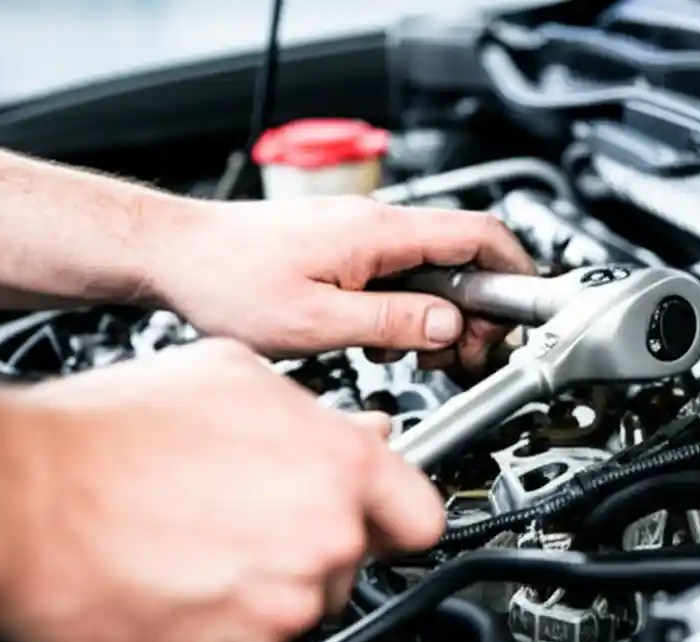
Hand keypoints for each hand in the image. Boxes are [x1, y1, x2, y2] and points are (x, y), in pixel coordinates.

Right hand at [0, 340, 442, 641]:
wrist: (21, 499)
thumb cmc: (111, 432)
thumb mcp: (232, 376)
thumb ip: (318, 413)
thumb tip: (363, 432)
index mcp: (339, 469)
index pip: (421, 516)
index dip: (396, 514)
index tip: (381, 519)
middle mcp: (323, 543)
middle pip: (353, 563)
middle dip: (312, 543)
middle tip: (247, 517)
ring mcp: (279, 612)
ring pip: (299, 609)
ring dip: (263, 586)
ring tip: (196, 542)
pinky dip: (217, 630)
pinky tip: (175, 584)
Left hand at [146, 197, 535, 369]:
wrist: (173, 254)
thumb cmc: (226, 280)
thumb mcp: (316, 321)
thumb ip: (392, 323)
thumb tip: (448, 327)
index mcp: (381, 233)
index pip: (479, 234)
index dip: (515, 270)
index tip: (526, 310)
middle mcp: (376, 224)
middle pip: (462, 258)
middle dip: (475, 311)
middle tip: (462, 358)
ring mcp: (360, 233)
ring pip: (430, 270)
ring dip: (438, 314)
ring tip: (418, 356)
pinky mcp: (343, 247)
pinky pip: (398, 274)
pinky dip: (407, 308)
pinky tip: (382, 339)